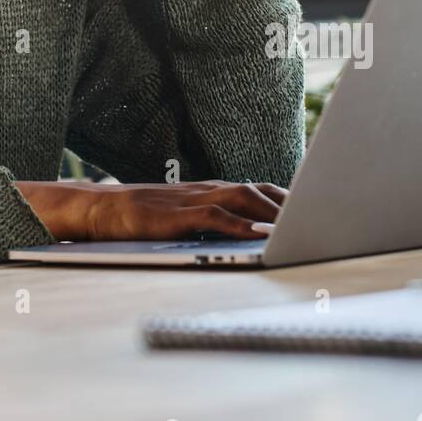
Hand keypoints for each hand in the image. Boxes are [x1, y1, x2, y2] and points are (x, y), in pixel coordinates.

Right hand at [17, 179, 287, 241]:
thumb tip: (244, 231)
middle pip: (256, 188)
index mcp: (208, 188)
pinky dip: (241, 224)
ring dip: (273, 210)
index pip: (254, 186)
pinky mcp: (179, 215)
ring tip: (301, 222)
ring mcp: (192, 199)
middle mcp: (205, 188)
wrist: (101, 209)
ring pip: (242, 197)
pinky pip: (217, 217)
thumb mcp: (182, 214)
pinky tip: (260, 233)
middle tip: (320, 212)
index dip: (284, 194)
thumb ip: (211, 216)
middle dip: (289, 201)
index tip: (313, 203)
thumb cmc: (141, 217)